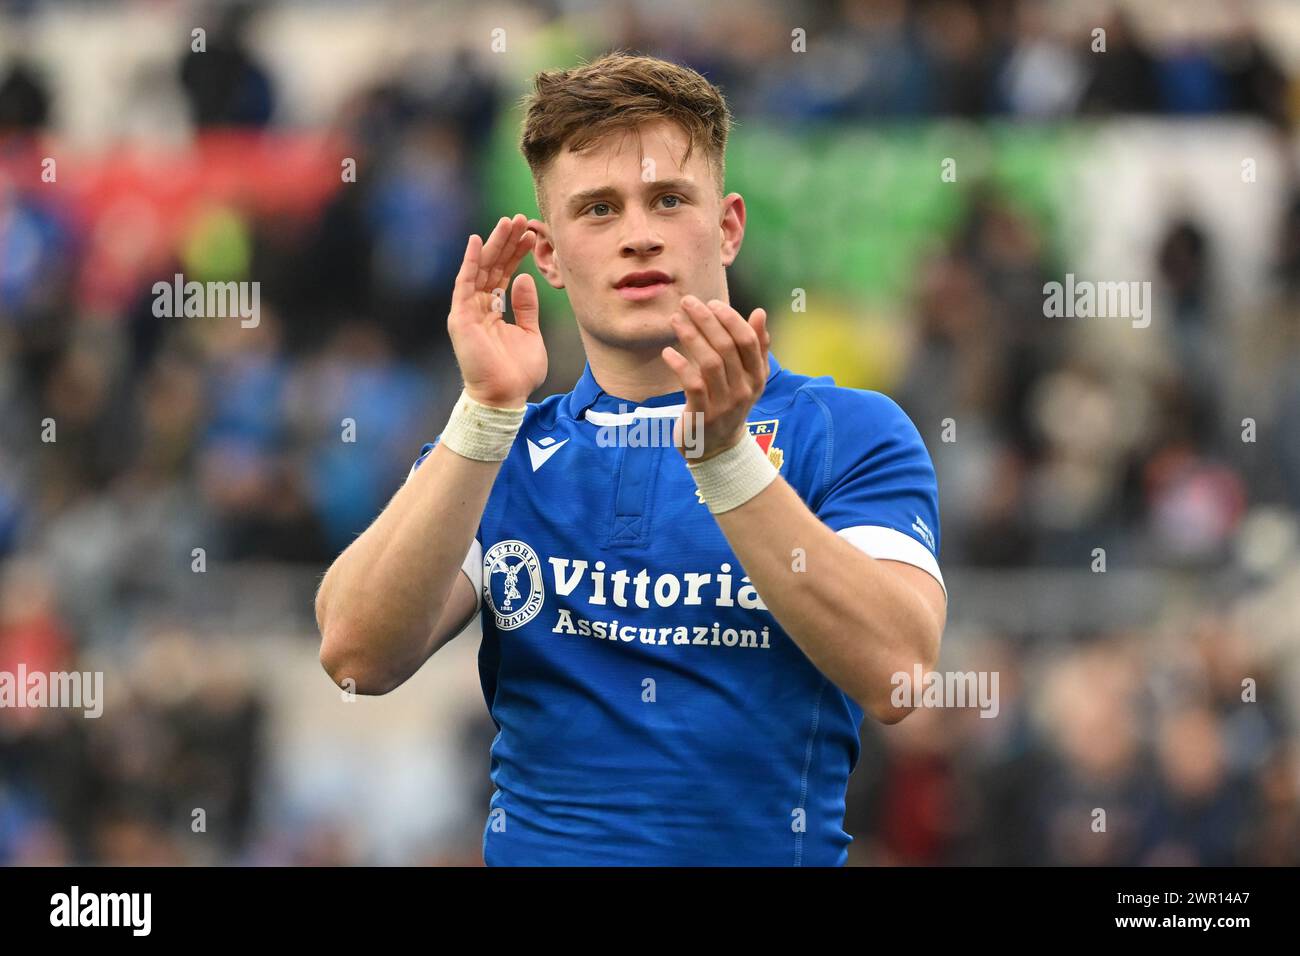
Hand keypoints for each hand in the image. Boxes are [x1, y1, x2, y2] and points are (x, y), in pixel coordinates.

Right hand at [448, 214, 546, 406]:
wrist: (505, 397)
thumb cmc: (517, 372)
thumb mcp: (530, 334)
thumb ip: (527, 307)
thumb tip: (524, 277)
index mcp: (495, 311)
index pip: (505, 274)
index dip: (517, 253)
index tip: (532, 235)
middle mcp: (480, 307)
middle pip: (492, 267)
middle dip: (506, 242)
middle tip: (521, 219)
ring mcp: (469, 311)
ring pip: (481, 269)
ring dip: (493, 245)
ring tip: (508, 222)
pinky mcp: (461, 317)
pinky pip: (464, 284)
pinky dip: (470, 262)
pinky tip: (478, 241)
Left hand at [661, 295, 769, 460]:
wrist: (717, 448)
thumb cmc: (730, 403)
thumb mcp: (748, 378)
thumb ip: (755, 346)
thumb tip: (760, 312)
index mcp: (757, 377)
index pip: (748, 341)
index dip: (730, 318)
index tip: (711, 303)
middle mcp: (744, 390)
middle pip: (726, 347)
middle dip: (705, 320)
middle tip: (687, 302)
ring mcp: (723, 404)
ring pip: (710, 363)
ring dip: (691, 337)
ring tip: (675, 319)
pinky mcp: (702, 416)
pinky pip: (692, 385)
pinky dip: (679, 365)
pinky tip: (667, 352)